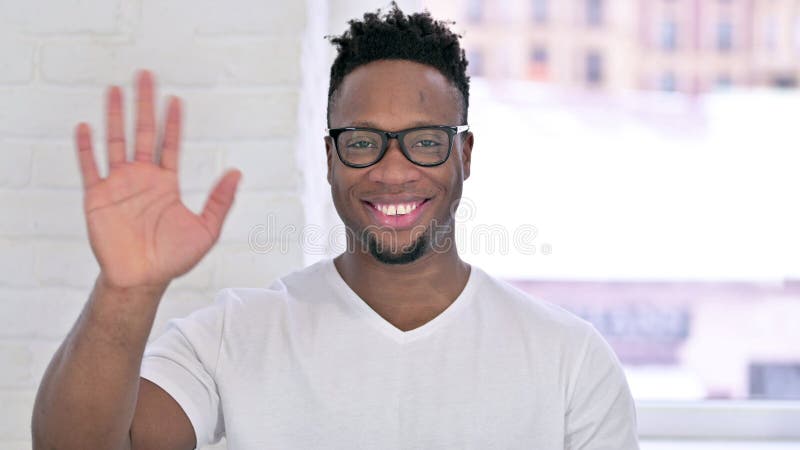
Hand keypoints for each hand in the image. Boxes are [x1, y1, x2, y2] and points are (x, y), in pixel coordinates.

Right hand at [75, 70, 240, 289]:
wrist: (142, 279)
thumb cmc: (173, 258)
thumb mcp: (206, 229)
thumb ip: (220, 201)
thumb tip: (237, 172)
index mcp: (165, 183)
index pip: (170, 144)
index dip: (173, 122)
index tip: (176, 99)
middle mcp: (142, 178)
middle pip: (142, 133)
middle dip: (144, 105)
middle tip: (146, 76)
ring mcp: (118, 185)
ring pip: (116, 142)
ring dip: (115, 116)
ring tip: (114, 89)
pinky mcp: (97, 197)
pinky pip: (90, 167)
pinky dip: (86, 148)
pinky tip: (86, 127)